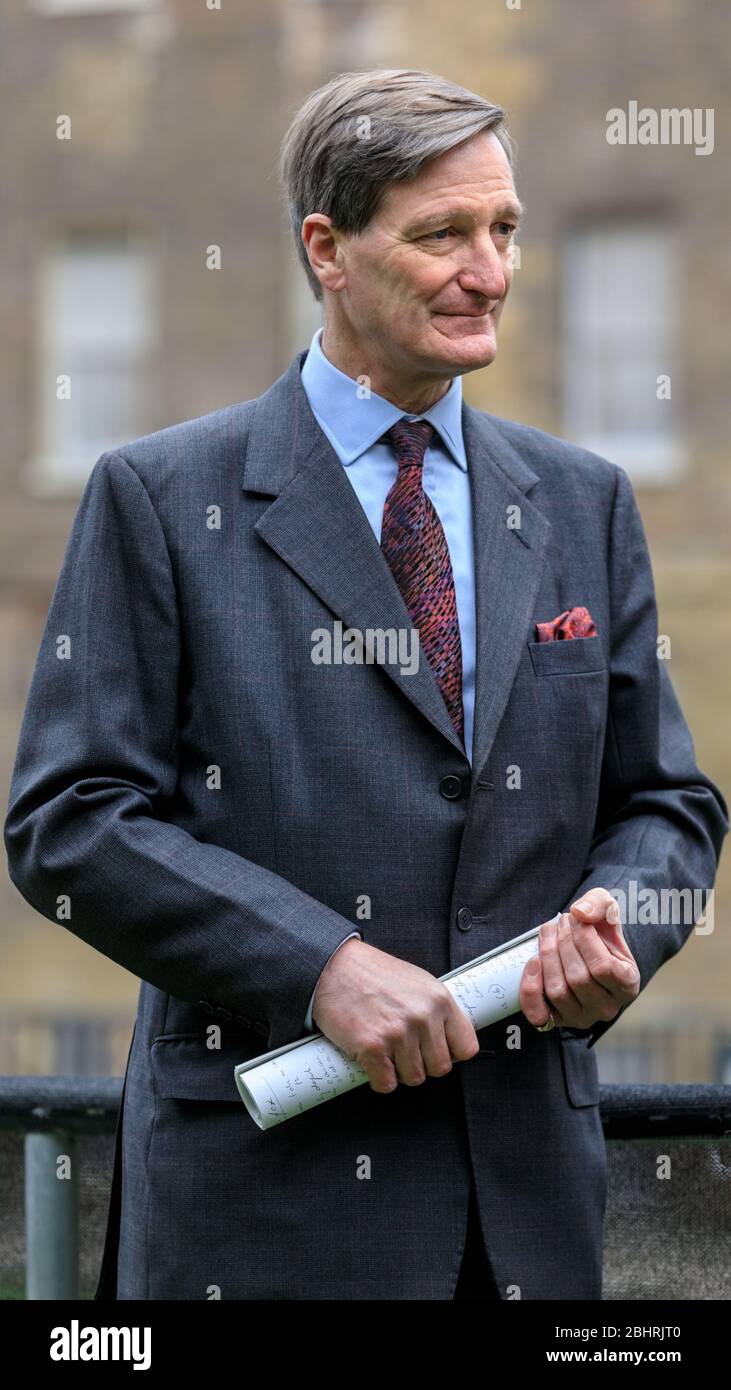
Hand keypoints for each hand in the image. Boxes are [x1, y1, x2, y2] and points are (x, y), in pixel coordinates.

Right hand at [311, 938, 478, 1093]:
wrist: (333, 967)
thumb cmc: (372, 973)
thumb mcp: (417, 982)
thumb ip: (435, 1010)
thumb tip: (448, 1039)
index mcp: (439, 1000)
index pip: (466, 1047)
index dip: (451, 1053)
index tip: (437, 1050)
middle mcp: (422, 1017)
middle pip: (440, 1068)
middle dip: (422, 1063)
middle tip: (404, 1050)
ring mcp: (398, 1034)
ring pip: (414, 1078)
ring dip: (398, 1071)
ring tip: (386, 1050)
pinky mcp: (372, 1048)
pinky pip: (386, 1084)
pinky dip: (378, 1078)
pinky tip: (372, 1059)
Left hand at [520, 887, 639, 1030]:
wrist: (588, 949)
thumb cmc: (600, 931)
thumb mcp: (607, 910)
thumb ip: (600, 904)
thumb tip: (580, 913)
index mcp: (627, 985)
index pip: (604, 968)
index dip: (584, 939)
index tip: (576, 918)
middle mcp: (608, 1008)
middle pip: (578, 978)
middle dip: (563, 943)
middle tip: (559, 922)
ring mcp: (582, 1017)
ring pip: (558, 991)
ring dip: (547, 957)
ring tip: (547, 933)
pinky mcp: (558, 1021)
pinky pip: (539, 1014)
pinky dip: (530, 989)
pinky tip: (532, 962)